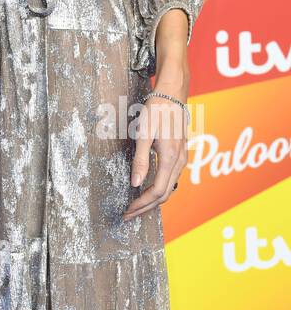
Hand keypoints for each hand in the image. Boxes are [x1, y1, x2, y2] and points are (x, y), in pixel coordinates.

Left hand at [122, 89, 187, 220]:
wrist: (173, 94)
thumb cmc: (157, 110)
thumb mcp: (144, 133)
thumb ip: (140, 159)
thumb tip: (135, 184)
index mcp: (170, 158)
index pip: (157, 192)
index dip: (141, 204)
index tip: (127, 211)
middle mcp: (179, 162)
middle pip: (164, 195)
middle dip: (145, 207)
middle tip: (127, 215)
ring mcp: (182, 159)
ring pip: (169, 188)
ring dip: (152, 201)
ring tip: (135, 206)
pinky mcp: (180, 155)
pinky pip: (170, 179)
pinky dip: (158, 190)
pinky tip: (147, 189)